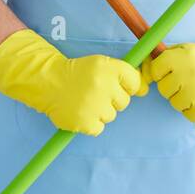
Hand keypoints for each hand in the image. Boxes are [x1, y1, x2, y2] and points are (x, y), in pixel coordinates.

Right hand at [0, 29, 148, 135]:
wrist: (50, 82)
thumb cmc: (79, 73)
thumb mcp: (102, 65)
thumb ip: (125, 75)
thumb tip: (145, 91)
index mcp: (111, 68)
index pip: (135, 83)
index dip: (126, 86)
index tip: (113, 85)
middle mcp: (105, 85)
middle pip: (124, 102)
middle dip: (112, 99)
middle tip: (94, 92)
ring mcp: (95, 105)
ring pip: (112, 115)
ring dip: (100, 111)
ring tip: (85, 101)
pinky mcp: (85, 122)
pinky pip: (99, 128)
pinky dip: (91, 124)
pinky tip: (80, 112)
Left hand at [147, 26, 194, 122]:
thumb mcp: (183, 51)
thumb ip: (161, 59)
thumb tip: (142, 75)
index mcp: (180, 57)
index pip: (156, 70)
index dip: (163, 72)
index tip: (173, 71)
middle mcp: (188, 73)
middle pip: (164, 89)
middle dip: (172, 86)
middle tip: (186, 80)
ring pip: (174, 103)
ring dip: (183, 98)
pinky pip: (188, 114)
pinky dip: (193, 110)